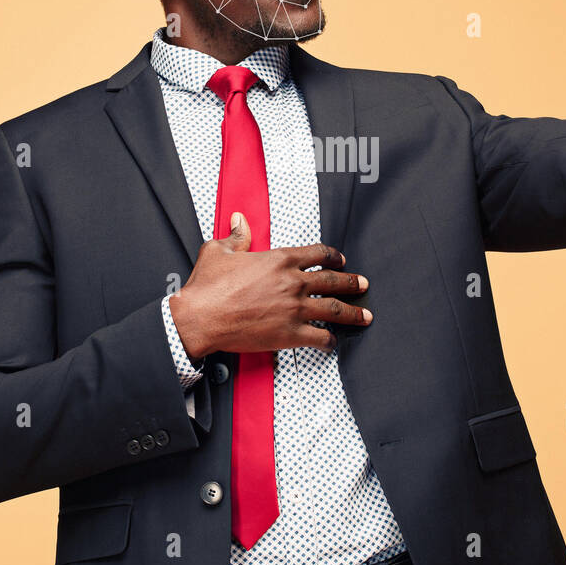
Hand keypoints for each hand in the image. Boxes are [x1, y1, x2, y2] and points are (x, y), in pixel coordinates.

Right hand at [168, 211, 371, 358]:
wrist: (200, 317)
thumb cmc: (208, 287)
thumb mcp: (218, 251)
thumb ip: (236, 237)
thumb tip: (239, 222)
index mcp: (279, 259)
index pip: (317, 253)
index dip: (333, 256)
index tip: (340, 260)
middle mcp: (292, 282)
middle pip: (332, 280)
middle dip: (352, 282)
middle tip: (363, 284)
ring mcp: (294, 309)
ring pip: (334, 309)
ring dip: (353, 312)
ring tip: (365, 315)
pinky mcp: (290, 333)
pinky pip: (319, 337)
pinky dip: (329, 341)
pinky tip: (333, 342)